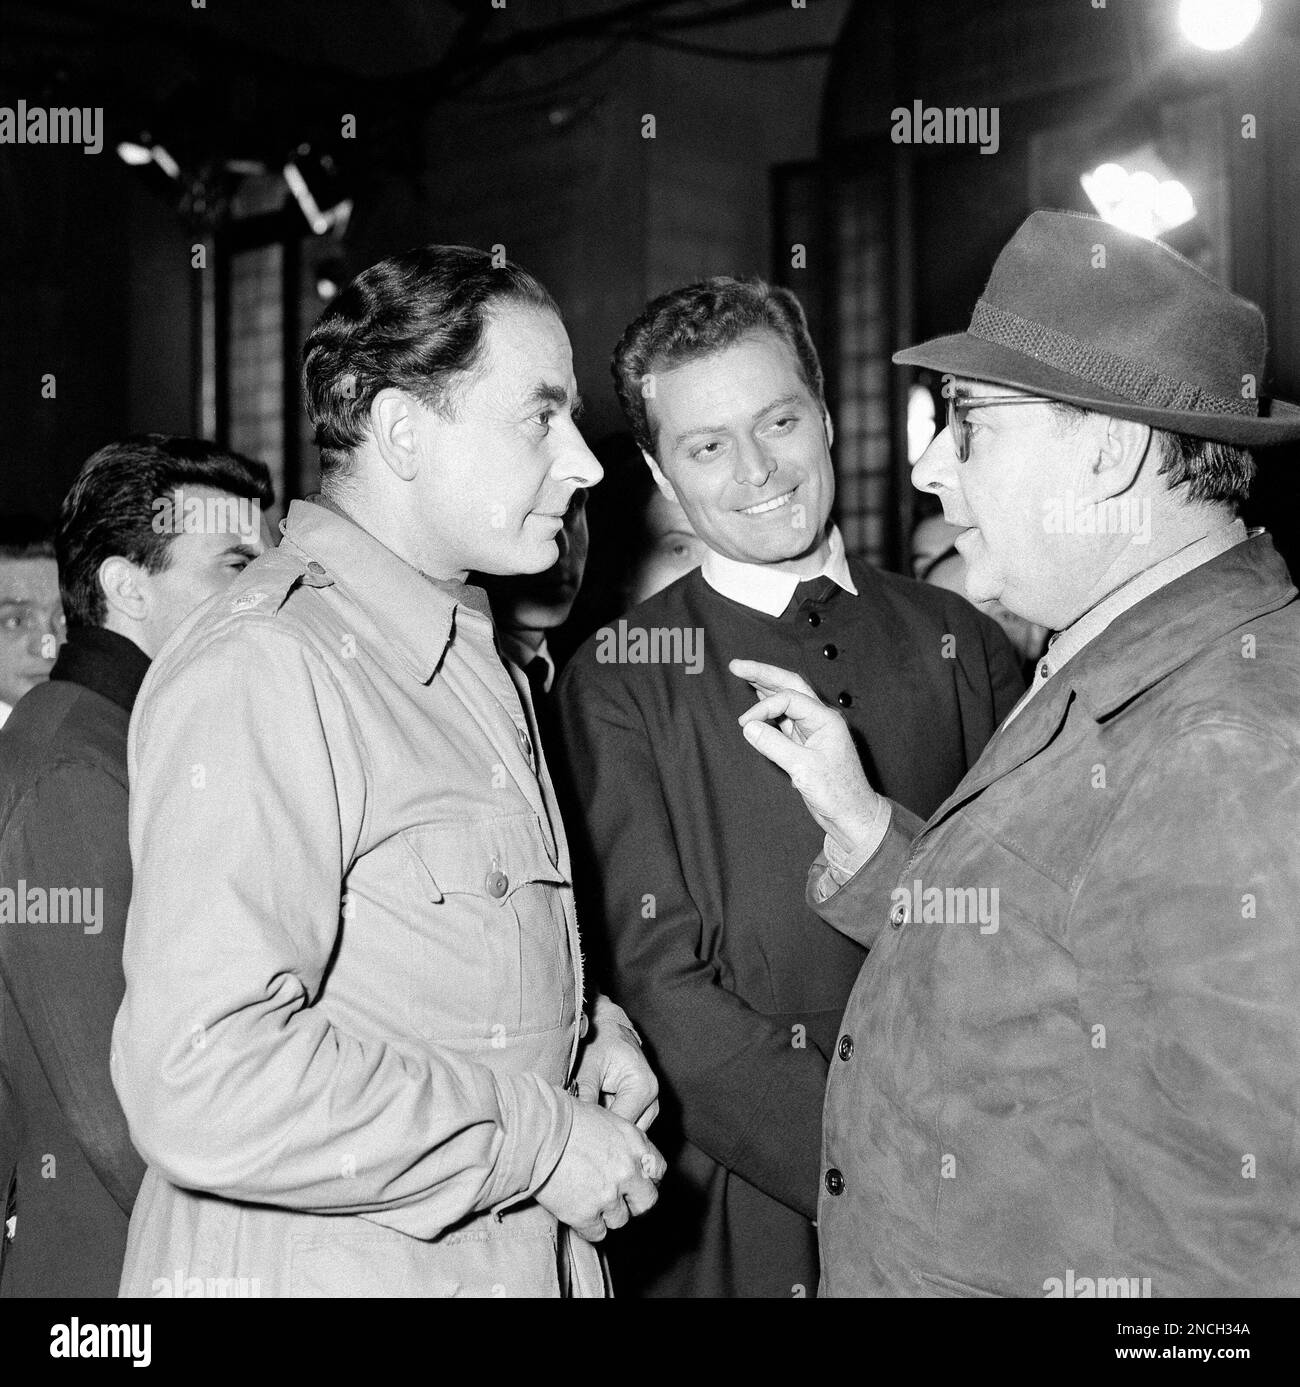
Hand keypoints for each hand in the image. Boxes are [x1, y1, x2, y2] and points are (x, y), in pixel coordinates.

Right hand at [534, 1099, 666, 1242]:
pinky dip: (588, 1227)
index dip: (647, 1178)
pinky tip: (577, 1213)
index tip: (636, 1182)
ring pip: (620, 1220)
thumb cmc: (562, 1118)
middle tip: (617, 1200)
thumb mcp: (603, 1118)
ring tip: (588, 1201)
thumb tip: (623, 1157)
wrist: (535, 1132)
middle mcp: (627, 1171)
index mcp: (634, 1143)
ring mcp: (608, 1195)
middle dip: (634, 1203)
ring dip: (606, 1214)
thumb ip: (620, 1142)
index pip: (658, 1170)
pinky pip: (597, 1233)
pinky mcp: (585, 1215)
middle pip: (646, 1201)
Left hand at [573, 1005, 659, 1131]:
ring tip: (588, 1121)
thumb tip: (576, 1122)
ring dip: (607, 1130)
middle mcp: (653, 1101)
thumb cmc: (601, 1043)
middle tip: (580, 1131)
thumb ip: (586, 1094)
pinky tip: (596, 1118)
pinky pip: (627, 1128)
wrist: (612, 1030)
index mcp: (643, 1087)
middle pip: (626, 1133)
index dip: (599, 1131)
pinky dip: (611, 1126)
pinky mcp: (644, 1112)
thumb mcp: (589, 1065)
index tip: (579, 1134)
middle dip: (603, 1134)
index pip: (621, 1125)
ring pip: (627, 1134)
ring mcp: (651, 1108)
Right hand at [729, 658, 882, 853]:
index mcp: (825, 719)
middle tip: (737, 665)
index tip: (745, 723)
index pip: (789, 698)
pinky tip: (757, 701)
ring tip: (743, 674)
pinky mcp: (805, 743)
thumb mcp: (803, 769)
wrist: (852, 814)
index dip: (764, 707)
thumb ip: (774, 745)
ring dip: (765, 687)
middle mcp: (820, 719)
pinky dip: (769, 709)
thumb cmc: (837, 792)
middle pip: (790, 686)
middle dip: (763, 674)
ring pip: (787, 700)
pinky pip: (785, 718)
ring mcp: (812, 730)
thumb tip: (749, 726)